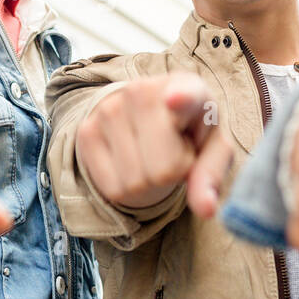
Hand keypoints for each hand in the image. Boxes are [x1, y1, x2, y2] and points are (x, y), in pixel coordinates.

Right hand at [75, 72, 232, 219]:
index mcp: (189, 88)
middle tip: (173, 153)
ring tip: (153, 154)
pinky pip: (112, 188)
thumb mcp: (211, 149)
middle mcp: (143, 90)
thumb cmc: (189, 132)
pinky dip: (126, 188)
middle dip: (173, 175)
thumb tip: (205, 210)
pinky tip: (132, 160)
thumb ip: (211, 175)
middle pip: (163, 169)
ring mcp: (110, 109)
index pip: (185, 94)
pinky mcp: (86, 130)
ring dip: (149, 182)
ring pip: (135, 182)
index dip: (181, 98)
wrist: (150, 114)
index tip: (175, 99)